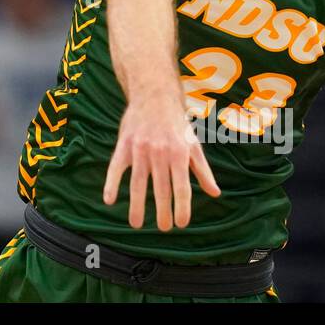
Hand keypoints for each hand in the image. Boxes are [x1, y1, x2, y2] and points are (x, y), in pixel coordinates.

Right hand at [103, 86, 220, 229]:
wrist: (154, 96)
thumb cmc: (176, 123)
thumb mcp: (193, 145)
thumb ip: (203, 171)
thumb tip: (215, 193)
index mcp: (179, 154)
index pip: (182, 188)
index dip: (182, 208)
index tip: (181, 224)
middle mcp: (160, 153)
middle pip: (161, 190)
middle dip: (162, 212)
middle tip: (164, 228)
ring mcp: (140, 149)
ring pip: (138, 184)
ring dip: (137, 206)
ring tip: (136, 225)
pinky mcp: (123, 145)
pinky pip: (116, 168)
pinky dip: (111, 184)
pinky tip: (109, 200)